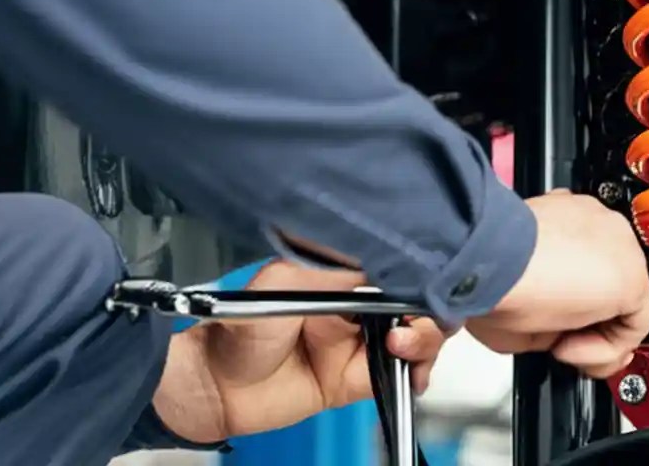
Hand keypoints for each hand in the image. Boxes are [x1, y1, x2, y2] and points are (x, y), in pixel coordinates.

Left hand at [151, 260, 446, 443]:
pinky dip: (419, 373)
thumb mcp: (285, 282)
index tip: (426, 282)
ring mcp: (362, 344)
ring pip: (422, 337)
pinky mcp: (361, 380)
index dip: (420, 275)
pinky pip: (406, 376)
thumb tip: (383, 262)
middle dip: (430, 310)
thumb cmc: (239, 329)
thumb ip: (334, 272)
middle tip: (414, 321)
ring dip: (426, 340)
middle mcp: (360, 307)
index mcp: (345, 277)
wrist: (217, 386)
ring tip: (402, 344)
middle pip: (419, 302)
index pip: (399, 270)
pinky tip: (409, 371)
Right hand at [467, 190, 648, 377]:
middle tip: (557, 343)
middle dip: (586, 325)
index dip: (572, 303)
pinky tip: (567, 346)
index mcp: (563, 219)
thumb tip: (554, 333)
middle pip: (608, 284)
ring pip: (623, 307)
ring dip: (591, 341)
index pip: (584, 260)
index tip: (550, 325)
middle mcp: (594, 225)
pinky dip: (602, 350)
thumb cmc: (486, 268)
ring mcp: (617, 246)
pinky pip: (633, 326)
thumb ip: (543, 306)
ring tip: (558, 346)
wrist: (491, 258)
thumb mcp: (515, 290)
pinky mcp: (632, 275)